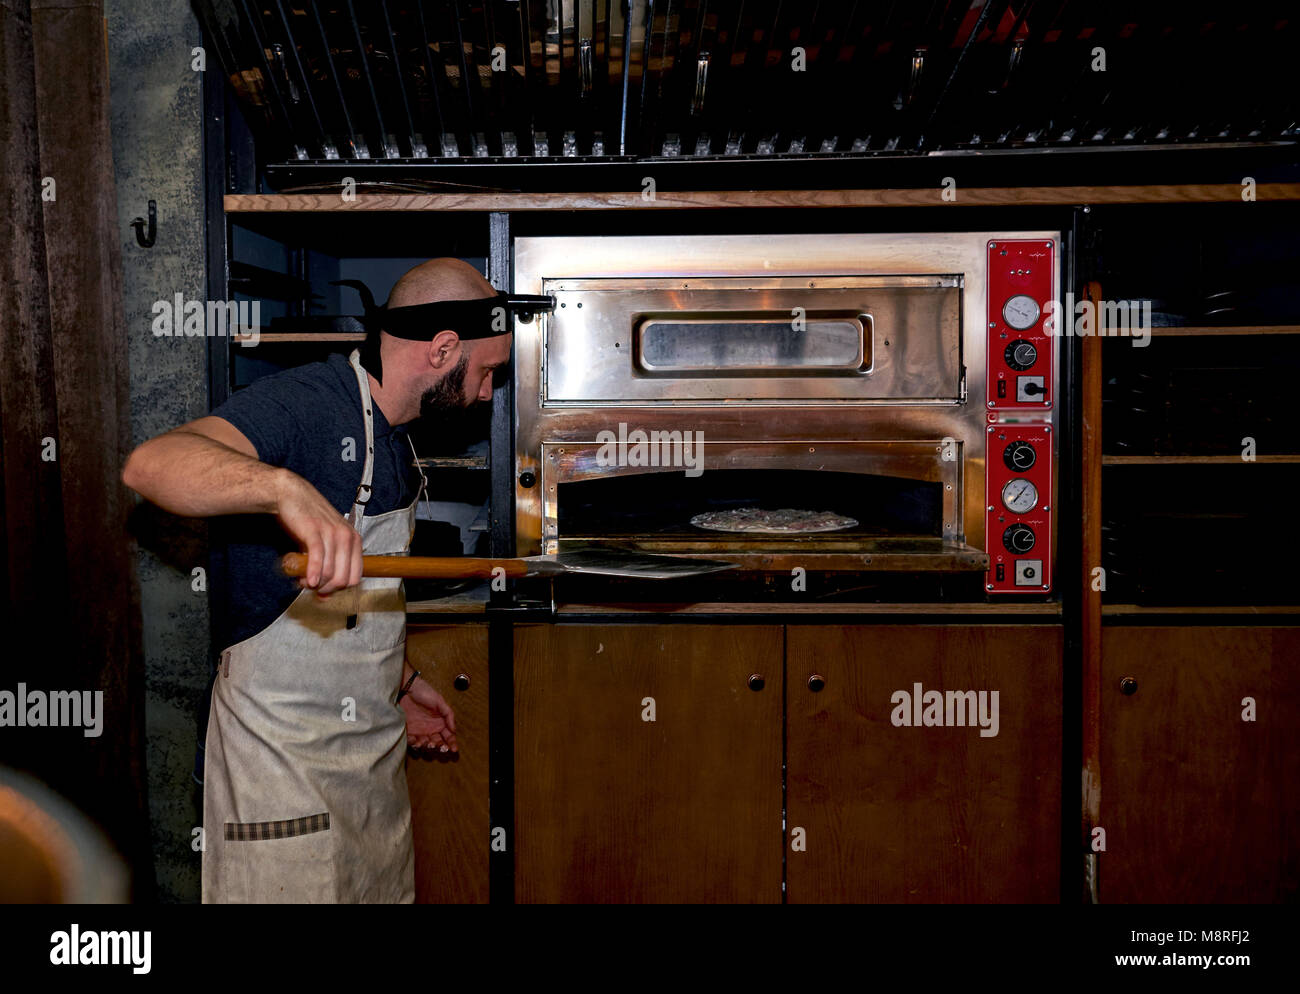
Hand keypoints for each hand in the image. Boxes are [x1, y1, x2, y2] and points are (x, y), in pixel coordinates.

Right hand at [273, 469, 362, 595]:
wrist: (292, 495)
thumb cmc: (307, 521)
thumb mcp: (323, 545)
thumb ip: (327, 568)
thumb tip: (325, 597)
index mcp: (354, 540)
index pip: (355, 577)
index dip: (339, 589)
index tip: (325, 591)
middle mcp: (347, 537)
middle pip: (343, 579)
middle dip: (326, 589)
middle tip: (312, 587)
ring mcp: (332, 533)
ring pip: (330, 572)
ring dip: (315, 583)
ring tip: (303, 581)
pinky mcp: (315, 530)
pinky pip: (318, 558)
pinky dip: (313, 573)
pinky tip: (307, 580)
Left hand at [400, 677, 457, 753]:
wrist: (406, 688)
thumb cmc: (423, 692)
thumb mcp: (439, 701)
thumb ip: (448, 715)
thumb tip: (454, 729)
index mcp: (440, 722)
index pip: (448, 735)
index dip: (452, 743)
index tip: (454, 749)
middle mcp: (430, 728)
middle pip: (438, 743)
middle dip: (440, 747)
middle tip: (441, 747)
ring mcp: (419, 730)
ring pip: (426, 744)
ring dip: (428, 747)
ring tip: (429, 744)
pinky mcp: (408, 731)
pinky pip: (412, 741)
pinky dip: (415, 744)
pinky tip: (417, 742)